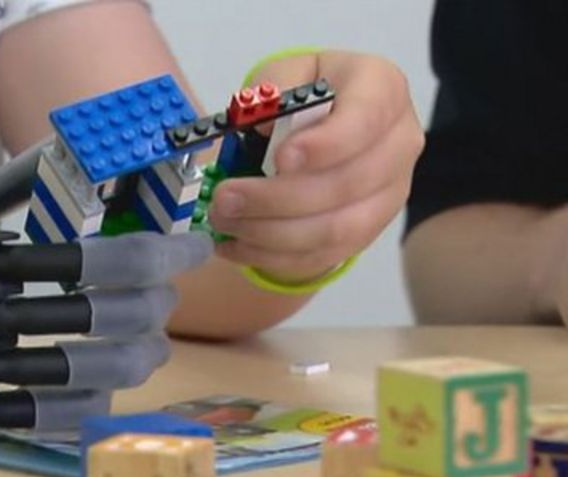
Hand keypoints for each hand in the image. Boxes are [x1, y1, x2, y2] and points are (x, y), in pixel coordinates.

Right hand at [0, 228, 210, 439]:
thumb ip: (18, 225)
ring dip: (134, 360)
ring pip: (78, 372)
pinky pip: (42, 416)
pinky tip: (106, 390)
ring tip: (151, 349)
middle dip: (153, 309)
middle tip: (165, 304)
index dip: (154, 256)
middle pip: (96, 319)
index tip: (194, 249)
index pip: (89, 260)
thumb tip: (94, 217)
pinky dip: (86, 403)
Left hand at [210, 51, 424, 281]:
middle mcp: (398, 143)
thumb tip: (262, 126)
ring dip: (270, 233)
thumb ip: (273, 88)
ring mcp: (389, 193)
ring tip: (224, 221)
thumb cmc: (305, 96)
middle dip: (276, 198)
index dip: (325, 144)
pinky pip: (323, 255)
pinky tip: (235, 245)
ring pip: (336, 229)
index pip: (366, 119)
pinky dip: (273, 256)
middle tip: (224, 198)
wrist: (324, 126)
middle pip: (347, 184)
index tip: (280, 159)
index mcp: (382, 89)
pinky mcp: (367, 231)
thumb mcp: (285, 73)